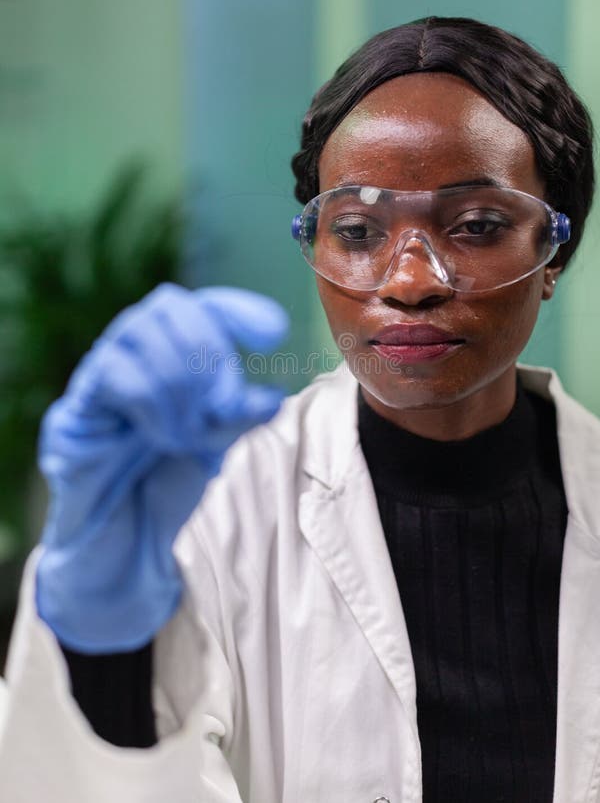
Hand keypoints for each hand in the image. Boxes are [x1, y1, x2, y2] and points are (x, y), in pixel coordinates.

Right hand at [36, 283, 288, 652]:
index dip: (237, 308)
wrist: (126, 546)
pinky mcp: (74, 408)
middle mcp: (131, 355)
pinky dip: (154, 403)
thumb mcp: (217, 448)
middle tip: (227, 404)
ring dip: (182, 382)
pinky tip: (166, 438)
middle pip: (170, 305)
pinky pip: (114, 373)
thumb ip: (239, 418)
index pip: (200, 306)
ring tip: (193, 434)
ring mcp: (98, 376)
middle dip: (211, 351)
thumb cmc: (167, 486)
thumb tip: (274, 395)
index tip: (275, 335)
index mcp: (169, 356)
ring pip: (138, 330)